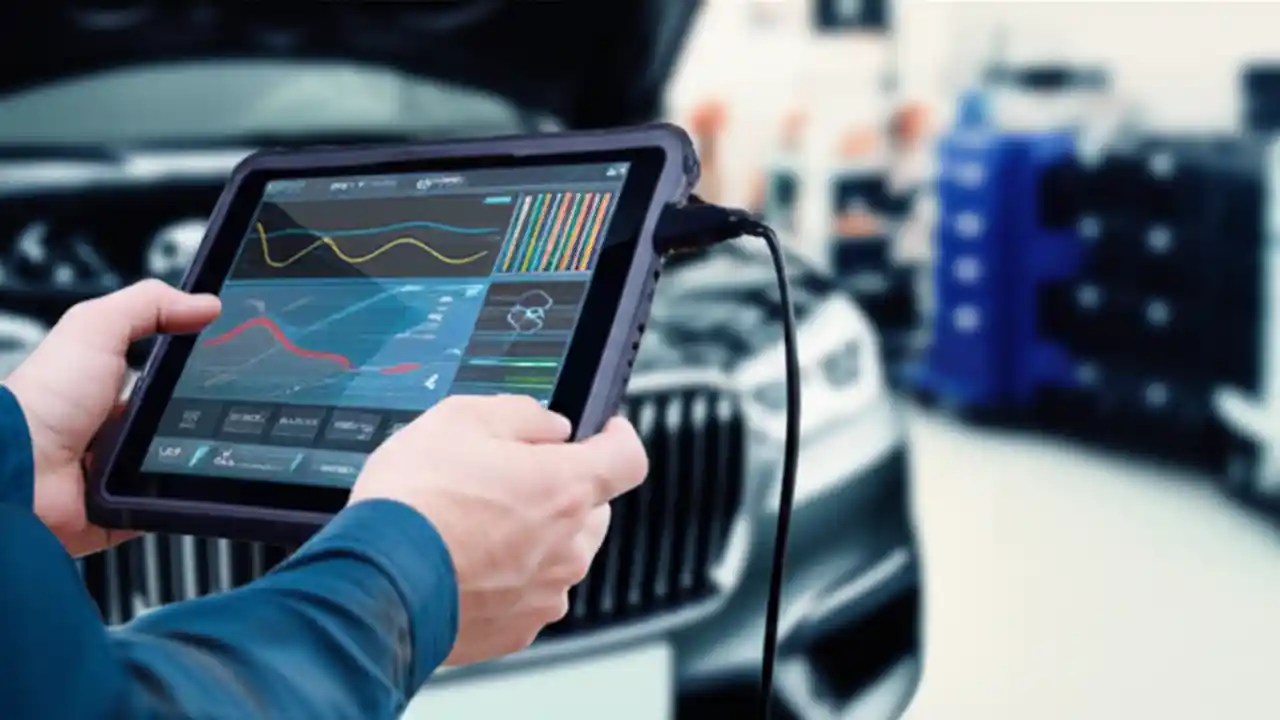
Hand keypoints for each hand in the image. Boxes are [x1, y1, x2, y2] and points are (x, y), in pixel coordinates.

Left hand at [5, 280, 220, 556]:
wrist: (21, 472)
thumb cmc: (44, 401)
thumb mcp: (96, 329)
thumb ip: (148, 305)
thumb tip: (206, 302)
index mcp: (107, 389)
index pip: (164, 375)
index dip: (197, 366)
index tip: (231, 356)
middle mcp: (114, 431)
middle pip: (183, 420)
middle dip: (210, 413)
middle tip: (235, 404)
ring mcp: (120, 473)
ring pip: (184, 463)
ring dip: (200, 455)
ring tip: (219, 444)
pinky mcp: (125, 511)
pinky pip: (169, 505)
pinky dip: (184, 496)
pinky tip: (196, 481)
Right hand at [349, 394, 647, 665]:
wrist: (372, 581)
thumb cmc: (412, 502)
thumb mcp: (460, 418)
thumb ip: (521, 414)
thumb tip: (548, 425)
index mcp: (566, 488)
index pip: (629, 458)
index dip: (618, 438)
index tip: (604, 433)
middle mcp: (568, 547)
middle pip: (592, 509)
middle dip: (563, 490)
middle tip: (509, 480)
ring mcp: (544, 594)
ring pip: (561, 555)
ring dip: (535, 538)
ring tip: (475, 526)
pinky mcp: (517, 630)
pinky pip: (529, 594)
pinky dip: (508, 579)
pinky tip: (465, 564)